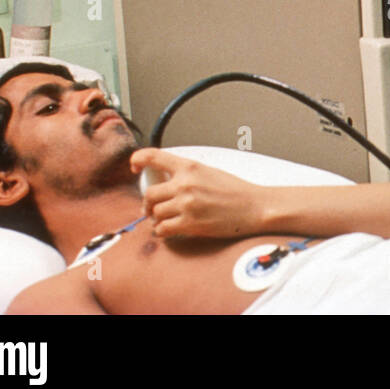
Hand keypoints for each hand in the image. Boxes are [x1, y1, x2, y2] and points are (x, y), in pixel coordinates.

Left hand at [131, 148, 267, 238]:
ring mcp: (186, 205)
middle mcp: (185, 184)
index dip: (138, 160)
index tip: (135, 167)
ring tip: (165, 220)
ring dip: (157, 219)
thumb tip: (167, 181)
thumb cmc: (236, 191)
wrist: (254, 207)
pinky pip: (162, 230)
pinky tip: (170, 230)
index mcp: (190, 167)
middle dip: (149, 203)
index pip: (153, 156)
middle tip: (153, 208)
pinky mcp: (189, 224)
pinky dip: (163, 231)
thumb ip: (187, 174)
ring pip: (154, 214)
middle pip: (149, 194)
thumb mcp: (210, 172)